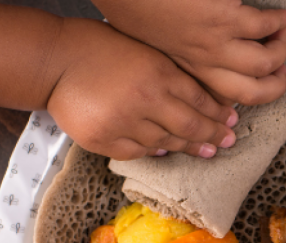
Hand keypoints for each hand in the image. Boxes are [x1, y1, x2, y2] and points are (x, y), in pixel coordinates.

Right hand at [49, 19, 239, 160]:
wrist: (54, 60)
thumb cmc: (97, 47)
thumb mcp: (143, 49)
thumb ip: (168, 72)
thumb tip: (198, 96)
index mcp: (159, 72)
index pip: (201, 99)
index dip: (219, 113)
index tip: (231, 120)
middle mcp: (146, 99)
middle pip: (191, 126)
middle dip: (214, 136)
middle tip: (228, 141)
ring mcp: (126, 123)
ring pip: (167, 143)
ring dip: (189, 147)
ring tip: (206, 151)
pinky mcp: (106, 140)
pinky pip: (139, 152)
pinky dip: (154, 151)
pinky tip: (165, 151)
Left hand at [91, 0, 285, 105]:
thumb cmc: (133, 7)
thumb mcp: (147, 45)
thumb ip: (170, 56)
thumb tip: (181, 62)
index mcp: (184, 69)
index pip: (219, 101)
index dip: (242, 101)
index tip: (252, 90)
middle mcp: (202, 63)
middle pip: (252, 93)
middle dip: (275, 88)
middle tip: (281, 74)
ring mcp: (215, 42)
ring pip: (263, 64)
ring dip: (280, 52)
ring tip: (282, 37)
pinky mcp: (224, 17)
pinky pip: (264, 27)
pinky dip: (280, 22)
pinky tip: (285, 18)